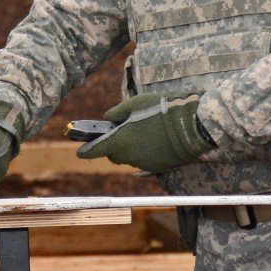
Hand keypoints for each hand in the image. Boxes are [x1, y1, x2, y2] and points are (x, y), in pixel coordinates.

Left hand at [76, 92, 214, 173]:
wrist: (191, 125)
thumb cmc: (161, 110)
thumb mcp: (134, 104)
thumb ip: (117, 112)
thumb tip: (108, 119)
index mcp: (120, 141)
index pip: (96, 150)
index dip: (86, 150)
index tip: (80, 152)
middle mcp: (130, 157)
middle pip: (114, 155)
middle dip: (113, 146)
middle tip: (120, 131)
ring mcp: (145, 164)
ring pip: (131, 158)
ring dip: (131, 148)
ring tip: (142, 131)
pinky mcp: (159, 167)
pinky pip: (145, 161)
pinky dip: (145, 152)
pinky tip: (154, 140)